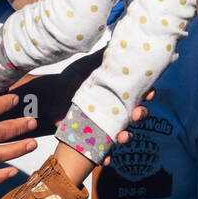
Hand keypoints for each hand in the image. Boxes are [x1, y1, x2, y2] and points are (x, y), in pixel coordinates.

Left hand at [8, 55, 153, 148]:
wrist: (48, 98)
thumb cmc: (71, 79)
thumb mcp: (87, 65)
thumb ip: (103, 56)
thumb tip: (118, 38)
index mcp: (116, 92)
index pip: (138, 94)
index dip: (147, 94)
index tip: (149, 93)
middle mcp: (114, 110)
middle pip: (135, 114)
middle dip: (140, 115)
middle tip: (137, 114)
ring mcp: (104, 125)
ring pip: (122, 134)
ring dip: (126, 137)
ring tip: (122, 137)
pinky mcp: (91, 139)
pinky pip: (102, 152)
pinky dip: (104, 158)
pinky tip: (104, 160)